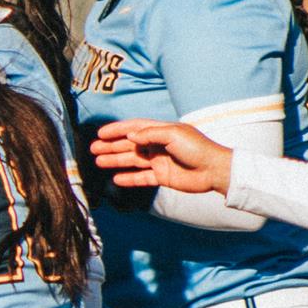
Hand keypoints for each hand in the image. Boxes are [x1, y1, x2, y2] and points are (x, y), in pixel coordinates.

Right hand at [90, 119, 233, 195]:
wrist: (213, 170)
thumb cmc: (197, 148)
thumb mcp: (173, 134)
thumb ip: (150, 134)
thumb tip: (130, 136)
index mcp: (160, 131)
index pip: (134, 128)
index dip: (117, 130)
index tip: (100, 134)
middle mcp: (157, 146)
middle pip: (129, 145)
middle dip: (111, 146)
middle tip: (93, 149)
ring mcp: (159, 161)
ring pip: (132, 160)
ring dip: (115, 161)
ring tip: (98, 162)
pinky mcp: (162, 177)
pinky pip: (141, 178)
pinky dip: (129, 178)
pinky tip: (116, 179)